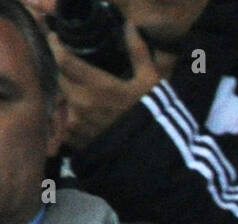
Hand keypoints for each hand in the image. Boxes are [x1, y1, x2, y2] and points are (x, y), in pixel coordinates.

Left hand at [51, 24, 161, 149]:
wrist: (153, 156)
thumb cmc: (153, 117)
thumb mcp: (152, 83)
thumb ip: (139, 53)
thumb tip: (130, 27)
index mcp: (97, 86)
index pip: (63, 59)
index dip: (56, 45)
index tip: (57, 38)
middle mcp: (81, 103)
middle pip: (60, 77)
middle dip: (64, 68)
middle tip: (73, 65)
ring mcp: (76, 123)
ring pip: (62, 97)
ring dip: (68, 90)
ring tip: (81, 90)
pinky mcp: (76, 139)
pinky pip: (65, 118)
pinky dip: (71, 112)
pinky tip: (84, 112)